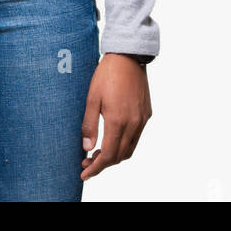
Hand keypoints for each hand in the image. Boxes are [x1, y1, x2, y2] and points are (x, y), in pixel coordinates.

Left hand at [80, 53, 151, 181]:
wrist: (128, 56)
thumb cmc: (107, 74)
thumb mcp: (91, 98)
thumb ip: (89, 124)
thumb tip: (86, 148)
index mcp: (118, 121)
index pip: (108, 155)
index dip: (96, 168)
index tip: (84, 173)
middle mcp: (133, 123)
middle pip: (119, 156)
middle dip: (103, 164)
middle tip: (87, 163)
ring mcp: (142, 119)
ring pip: (130, 149)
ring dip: (115, 156)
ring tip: (98, 154)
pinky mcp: (147, 114)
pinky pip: (136, 137)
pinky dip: (124, 145)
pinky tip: (113, 139)